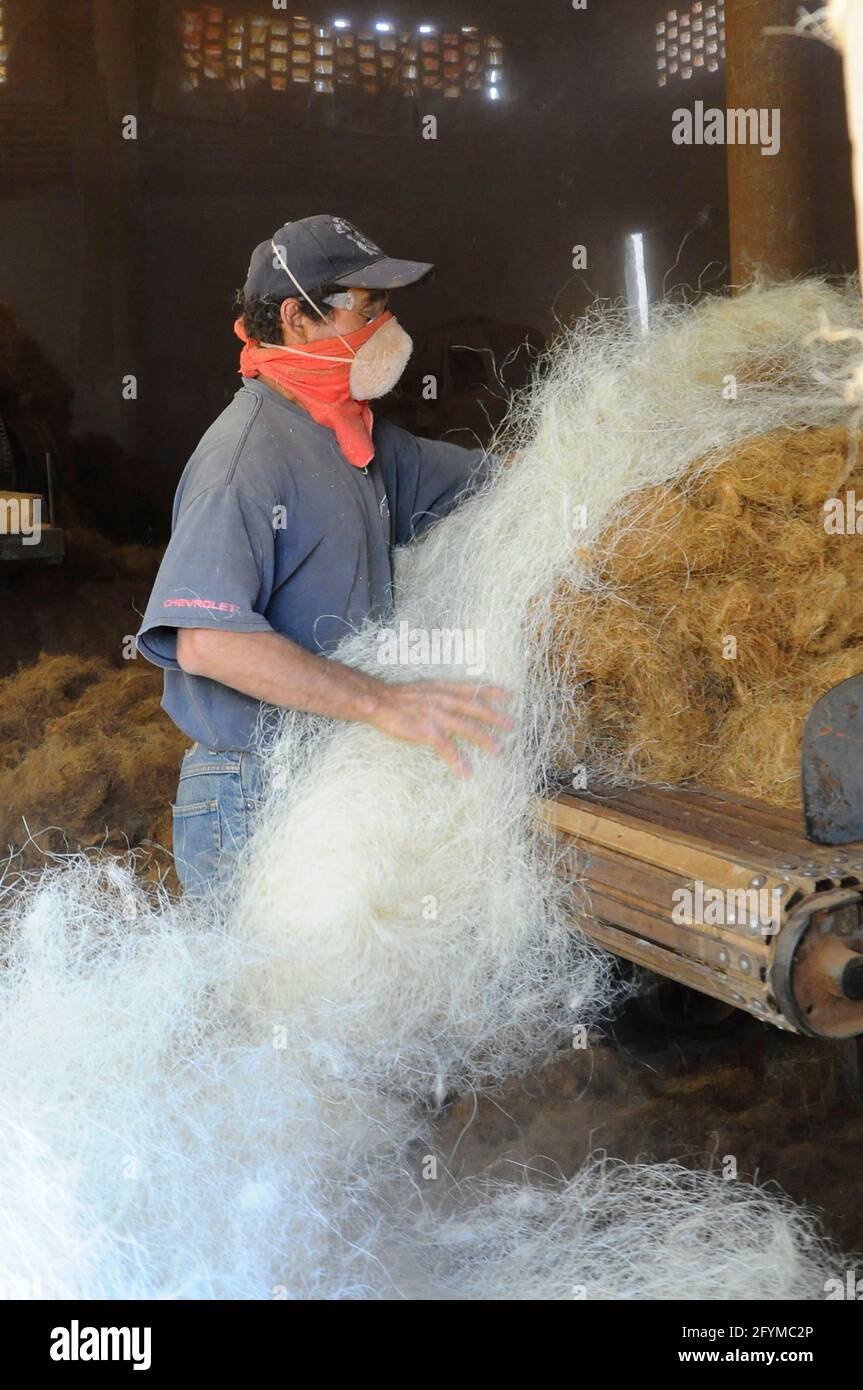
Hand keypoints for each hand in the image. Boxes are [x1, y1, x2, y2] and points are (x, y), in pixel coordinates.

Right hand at [368, 679, 513, 777]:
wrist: (378, 701)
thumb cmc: (396, 696)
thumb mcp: (421, 687)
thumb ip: (437, 693)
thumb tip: (448, 700)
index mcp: (442, 688)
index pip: (472, 688)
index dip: (491, 691)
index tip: (508, 695)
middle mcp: (444, 699)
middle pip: (475, 708)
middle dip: (495, 717)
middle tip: (512, 725)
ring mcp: (437, 716)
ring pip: (468, 728)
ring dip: (485, 740)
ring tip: (499, 751)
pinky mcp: (428, 732)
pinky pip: (448, 749)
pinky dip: (458, 762)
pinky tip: (466, 772)